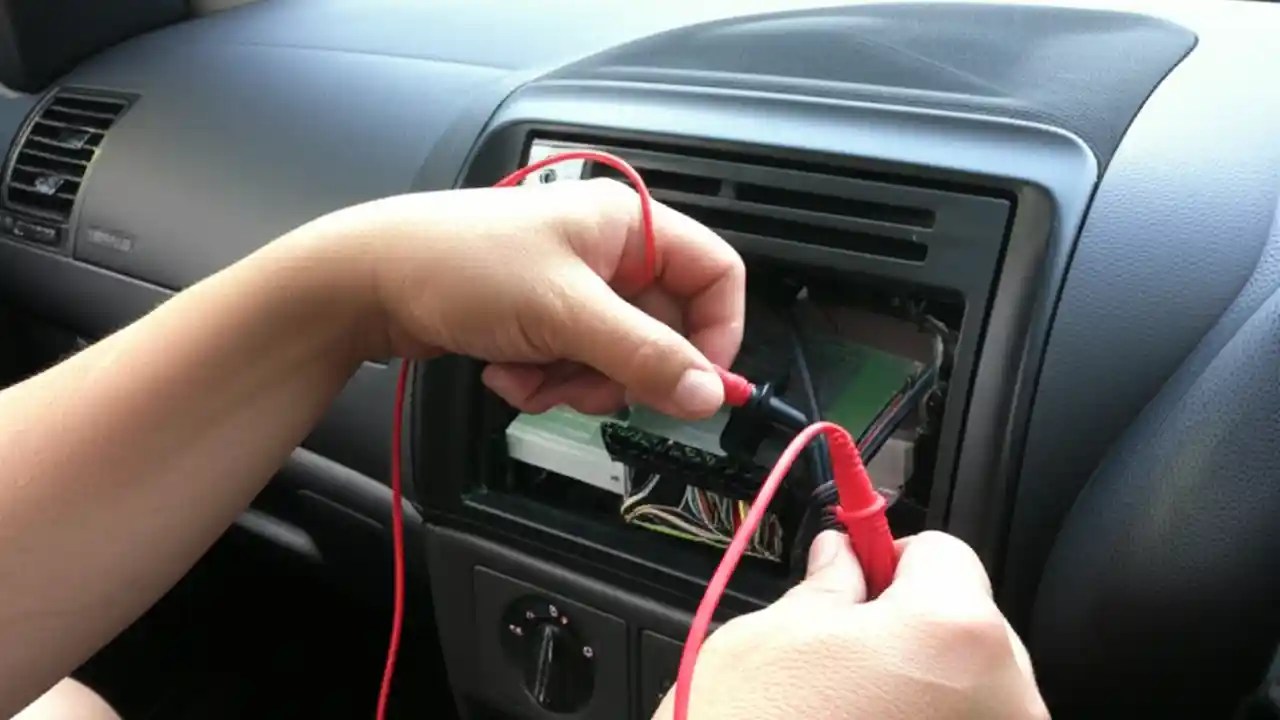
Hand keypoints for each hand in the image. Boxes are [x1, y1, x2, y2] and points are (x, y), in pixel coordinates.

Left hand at [291, 178, 744, 418]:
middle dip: (622, 371)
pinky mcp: (543, 320)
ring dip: (576, 384)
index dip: (716, 334)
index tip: (695, 385)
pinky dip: (546, 382)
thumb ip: (644, 356)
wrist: (367, 282)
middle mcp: (609, 254)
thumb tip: (707, 395)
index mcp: (630, 227)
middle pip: (665, 331)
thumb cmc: (461, 266)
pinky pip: (575, 367)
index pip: (716, 276)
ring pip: (619, 360)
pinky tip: (506, 371)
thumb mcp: (564, 314)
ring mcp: (574, 289)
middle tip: (588, 386)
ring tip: (530, 374)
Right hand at [654, 531, 1047, 719]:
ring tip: (853, 712)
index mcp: (951, 633)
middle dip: (914, 628)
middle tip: (848, 653)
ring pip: (973, 689)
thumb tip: (841, 558)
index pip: (944, 554)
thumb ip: (828, 586)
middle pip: (970, 624)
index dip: (891, 561)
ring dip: (926, 689)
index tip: (861, 577)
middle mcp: (1003, 700)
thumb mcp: (774, 637)